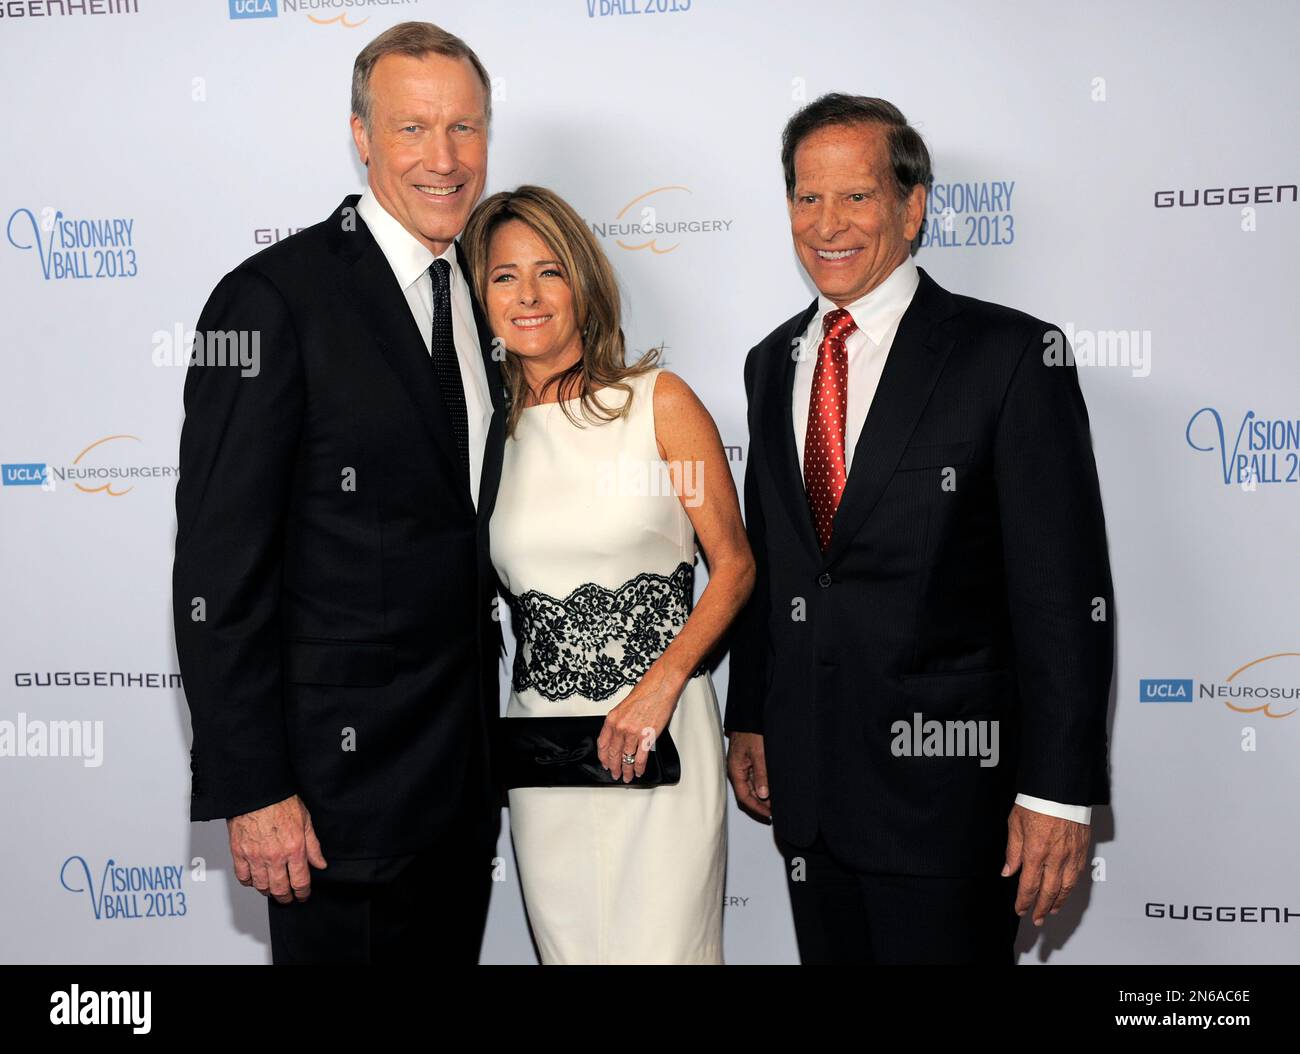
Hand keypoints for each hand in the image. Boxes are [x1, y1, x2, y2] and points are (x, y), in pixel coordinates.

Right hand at [227, 794, 326, 903]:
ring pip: (261, 886)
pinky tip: (255, 879)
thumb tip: (320, 864)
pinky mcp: (239, 853)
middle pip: (280, 889)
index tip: (303, 895)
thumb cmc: (281, 802)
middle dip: (286, 897)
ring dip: (268, 891)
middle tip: (288, 898)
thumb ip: (313, 847)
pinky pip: (243, 877)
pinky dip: (249, 882)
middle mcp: (274, 856)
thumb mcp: (306, 821)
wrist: (257, 792)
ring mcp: (255, 856)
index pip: (300, 881)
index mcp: (294, 848)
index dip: (303, 892)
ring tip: (273, 890)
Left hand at [596, 662, 682, 782]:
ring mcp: (633, 733)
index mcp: (612, 719)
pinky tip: (639, 772)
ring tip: (627, 777)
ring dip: (626, 770)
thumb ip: (619, 723)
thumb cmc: (645, 693)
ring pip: (626, 758)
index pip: (602, 743)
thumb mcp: (623, 707)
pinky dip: (639, 767)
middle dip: (614, 767)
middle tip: (615, 774)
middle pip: (613, 754)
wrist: (659, 687)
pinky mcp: (647, 737)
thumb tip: (619, 737)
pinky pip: (640, 758)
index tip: (605, 763)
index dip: (603, 757)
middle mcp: (620, 727)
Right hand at [726, 731, 770, 821]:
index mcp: (735, 770)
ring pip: (751, 786)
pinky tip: (772, 787)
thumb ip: (761, 775)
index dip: (756, 808)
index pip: (744, 796)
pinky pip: (754, 777)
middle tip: (774, 810)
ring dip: (762, 795)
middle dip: (760, 804)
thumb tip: (762, 795)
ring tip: (775, 801)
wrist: (748, 716)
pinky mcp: (748, 760)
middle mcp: (737, 770)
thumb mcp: (759, 754)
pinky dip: (762, 785)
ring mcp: (742, 765)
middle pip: (747, 793)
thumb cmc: (750, 732)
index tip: (768, 815)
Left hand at [1002, 803, 1089, 924]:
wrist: (1060, 788)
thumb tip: (1007, 871)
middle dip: (1041, 908)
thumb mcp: (1015, 823)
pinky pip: (1077, 875)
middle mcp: (1054, 857)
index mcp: (1035, 851)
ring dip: (1058, 902)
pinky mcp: (1082, 850)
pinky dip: (1071, 888)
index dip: (1024, 901)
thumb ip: (1012, 850)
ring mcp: (1070, 855)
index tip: (1020, 910)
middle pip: (1048, 891)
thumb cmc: (1036, 801)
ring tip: (1052, 911)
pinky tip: (1066, 892)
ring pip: (1066, 887)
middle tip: (1037, 919)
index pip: (1028, 885)